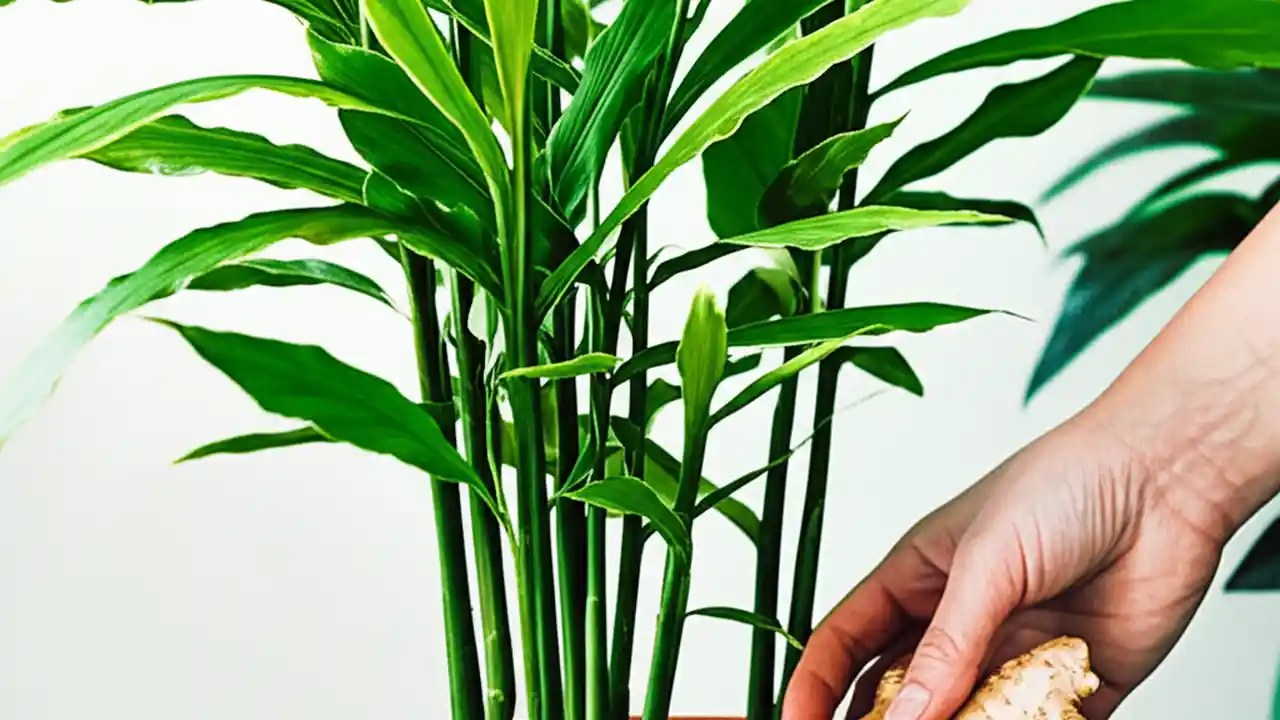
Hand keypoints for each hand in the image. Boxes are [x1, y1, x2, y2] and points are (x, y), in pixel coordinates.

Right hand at [781, 412, 1229, 719]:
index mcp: (916, 578)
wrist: (1169, 481)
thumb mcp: (986, 562)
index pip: (844, 641)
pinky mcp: (1074, 685)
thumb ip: (945, 648)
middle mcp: (958, 623)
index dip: (812, 685)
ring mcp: (1012, 656)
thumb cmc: (1066, 486)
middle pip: (896, 694)